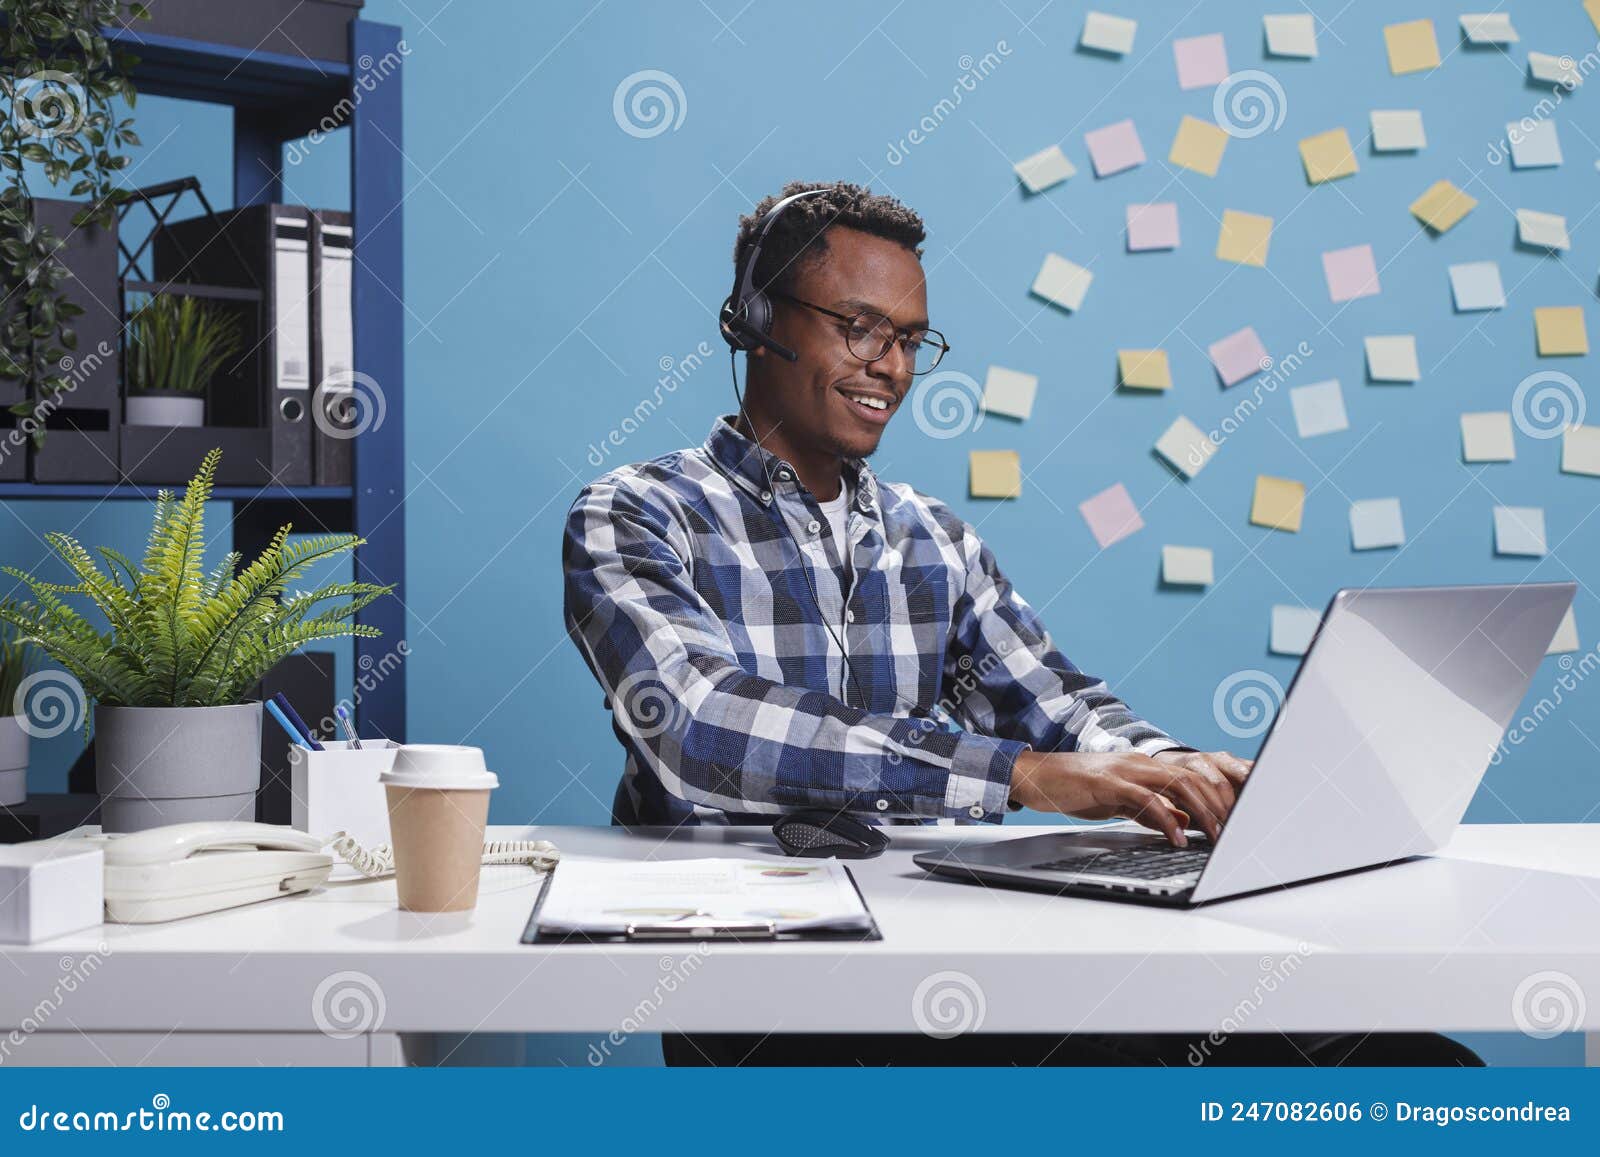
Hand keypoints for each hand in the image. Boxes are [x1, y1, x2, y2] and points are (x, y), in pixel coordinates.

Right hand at [1008, 749, 1252, 845]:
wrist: (1036, 777)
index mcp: (1147, 766)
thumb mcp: (1121, 801)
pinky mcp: (1108, 783)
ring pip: (1177, 783)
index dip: (1221, 793)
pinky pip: (1145, 799)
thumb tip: (1183, 822)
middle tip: (1237, 830)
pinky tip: (1176, 838)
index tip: (1241, 816)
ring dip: (1203, 811)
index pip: (1195, 775)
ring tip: (1217, 836)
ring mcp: (1126, 770)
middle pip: (1195, 777)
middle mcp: (1142, 763)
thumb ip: (1152, 809)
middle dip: (1221, 804)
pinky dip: (1165, 819)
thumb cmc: (1076, 789)